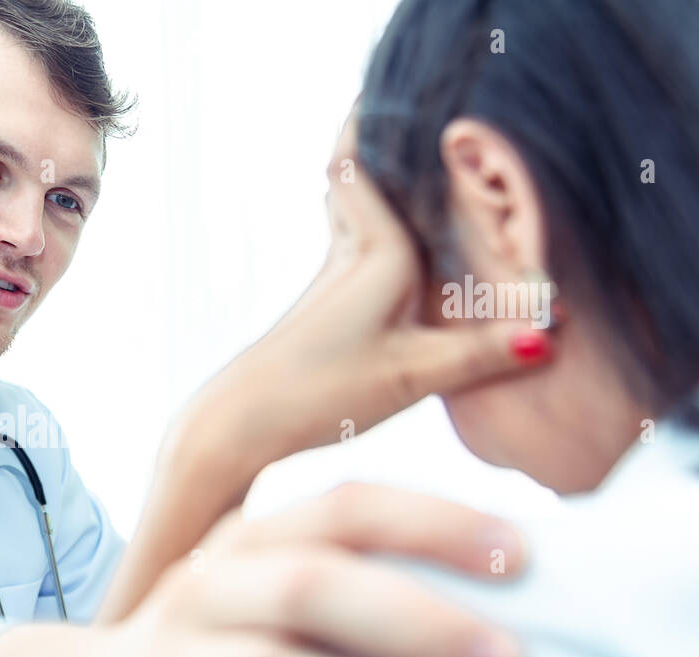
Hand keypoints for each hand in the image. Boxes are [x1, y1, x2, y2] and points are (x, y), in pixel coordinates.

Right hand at [56, 483, 524, 656]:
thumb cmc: (207, 654)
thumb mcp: (260, 600)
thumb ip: (345, 584)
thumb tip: (496, 604)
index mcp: (243, 544)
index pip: (341, 509)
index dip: (431, 524)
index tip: (521, 559)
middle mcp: (201, 593)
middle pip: (307, 585)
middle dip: (414, 623)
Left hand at [172, 106, 550, 473]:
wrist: (242, 423)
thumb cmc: (321, 391)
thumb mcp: (413, 375)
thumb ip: (482, 352)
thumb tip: (550, 333)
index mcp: (377, 253)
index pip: (363, 164)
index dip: (377, 123)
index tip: (404, 96)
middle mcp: (349, 255)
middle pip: (352, 178)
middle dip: (375, 143)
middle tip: (409, 120)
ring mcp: (330, 281)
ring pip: (347, 211)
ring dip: (367, 182)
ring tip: (402, 163)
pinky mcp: (322, 309)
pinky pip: (349, 246)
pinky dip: (367, 225)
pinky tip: (386, 246)